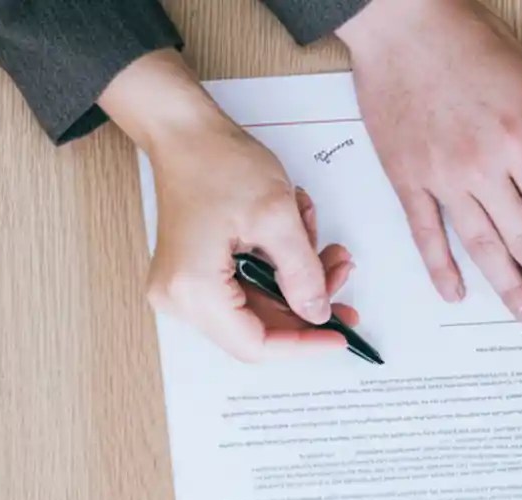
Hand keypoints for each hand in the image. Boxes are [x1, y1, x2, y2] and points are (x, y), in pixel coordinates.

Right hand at [99, 50, 357, 361]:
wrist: (184, 132)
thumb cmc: (218, 162)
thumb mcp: (277, 218)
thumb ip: (303, 274)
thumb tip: (319, 315)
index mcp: (193, 290)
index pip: (256, 344)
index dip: (303, 344)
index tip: (340, 336)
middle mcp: (180, 298)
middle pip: (258, 327)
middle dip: (307, 304)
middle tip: (342, 278)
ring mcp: (184, 287)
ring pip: (258, 306)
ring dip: (297, 280)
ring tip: (326, 248)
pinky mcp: (195, 274)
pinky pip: (247, 286)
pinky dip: (279, 267)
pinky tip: (300, 236)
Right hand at [338, 0, 521, 323]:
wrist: (402, 23)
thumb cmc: (465, 42)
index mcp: (520, 140)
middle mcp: (484, 165)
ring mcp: (442, 176)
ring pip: (482, 245)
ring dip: (507, 285)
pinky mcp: (407, 178)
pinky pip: (427, 233)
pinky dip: (441, 267)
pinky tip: (455, 292)